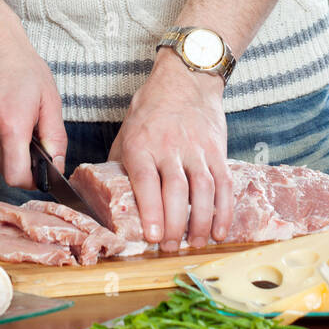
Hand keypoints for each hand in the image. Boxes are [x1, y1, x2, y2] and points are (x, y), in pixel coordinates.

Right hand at [0, 0, 66, 189]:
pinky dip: (0, 140)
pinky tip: (6, 116)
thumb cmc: (21, 66)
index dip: (34, 180)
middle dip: (25, 166)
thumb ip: (55, 138)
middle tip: (36, 143)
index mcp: (11, 126)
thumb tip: (58, 165)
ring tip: (20, 122)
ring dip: (12, 152)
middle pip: (7, 172)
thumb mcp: (49, 100)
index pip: (17, 177)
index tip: (44, 172)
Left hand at [108, 48, 232, 250]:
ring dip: (200, 223)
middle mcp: (170, 147)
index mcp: (142, 145)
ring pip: (203, 190)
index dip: (150, 211)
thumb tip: (105, 198)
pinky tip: (219, 231)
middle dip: (174, 225)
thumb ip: (120, 165)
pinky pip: (224, 184)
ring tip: (195, 244)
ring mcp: (197, 149)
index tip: (151, 236)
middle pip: (176, 191)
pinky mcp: (217, 150)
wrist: (185, 80)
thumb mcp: (126, 133)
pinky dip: (224, 211)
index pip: (146, 181)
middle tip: (169, 248)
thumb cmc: (151, 110)